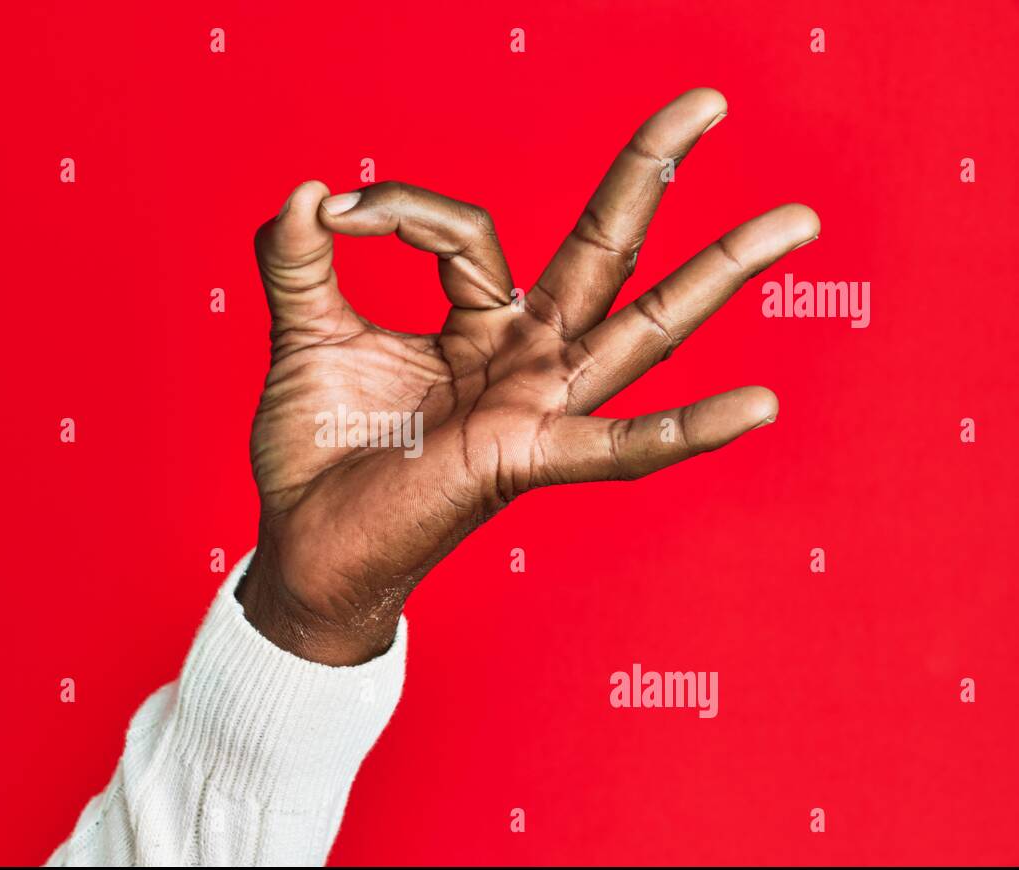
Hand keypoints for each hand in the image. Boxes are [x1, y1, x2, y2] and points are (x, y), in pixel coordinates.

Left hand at [239, 88, 817, 664]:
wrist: (303, 545)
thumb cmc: (317, 452)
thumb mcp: (306, 337)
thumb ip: (300, 261)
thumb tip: (306, 190)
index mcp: (478, 320)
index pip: (466, 230)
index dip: (401, 208)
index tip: (335, 215)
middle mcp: (523, 355)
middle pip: (604, 250)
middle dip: (651, 172)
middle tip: (708, 100)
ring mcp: (535, 405)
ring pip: (642, 329)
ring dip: (718, 274)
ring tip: (794, 222)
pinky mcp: (526, 459)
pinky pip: (617, 448)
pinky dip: (685, 431)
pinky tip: (759, 404)